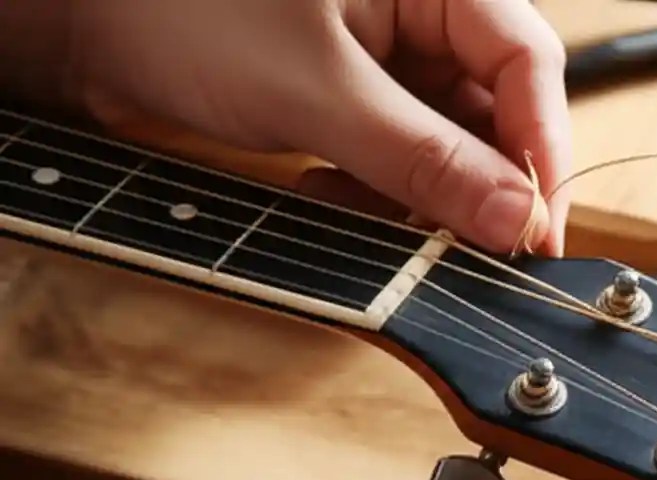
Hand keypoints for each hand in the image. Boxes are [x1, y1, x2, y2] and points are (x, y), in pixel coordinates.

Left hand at [62, 0, 570, 254]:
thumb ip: (422, 157)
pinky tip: (326, 195)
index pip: (526, 60)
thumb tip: (515, 216)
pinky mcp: (358, 98)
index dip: (540, 147)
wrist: (83, 23)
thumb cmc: (179, 11)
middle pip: (496, 108)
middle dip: (477, 182)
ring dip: (419, 195)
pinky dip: (376, 193)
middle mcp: (421, 14)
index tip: (536, 225)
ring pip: (449, 143)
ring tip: (364, 215)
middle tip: (468, 247)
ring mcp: (390, 58)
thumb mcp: (315, 92)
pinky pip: (401, 158)